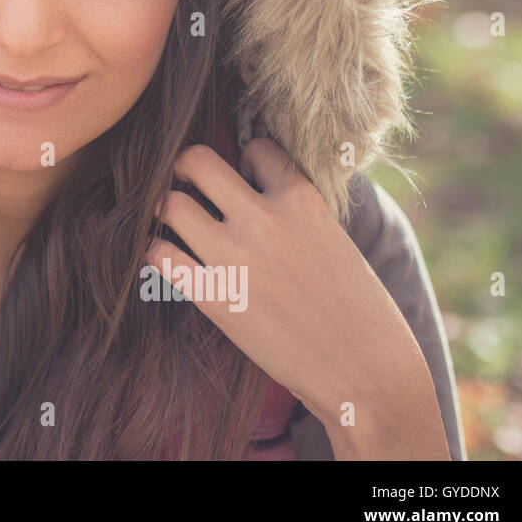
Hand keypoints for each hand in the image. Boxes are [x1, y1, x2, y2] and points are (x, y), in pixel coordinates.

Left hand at [147, 139, 444, 452]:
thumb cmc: (358, 309)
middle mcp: (265, 218)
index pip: (254, 148)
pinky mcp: (214, 297)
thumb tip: (253, 188)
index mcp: (302, 199)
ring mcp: (236, 256)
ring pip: (170, 204)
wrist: (366, 373)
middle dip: (183, 168)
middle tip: (185, 187)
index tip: (242, 183)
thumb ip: (294, 210)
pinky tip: (169, 261)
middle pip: (196, 160)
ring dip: (164, 211)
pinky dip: (155, 253)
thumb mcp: (333, 239)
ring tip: (173, 225)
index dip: (243, 163)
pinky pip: (159, 255)